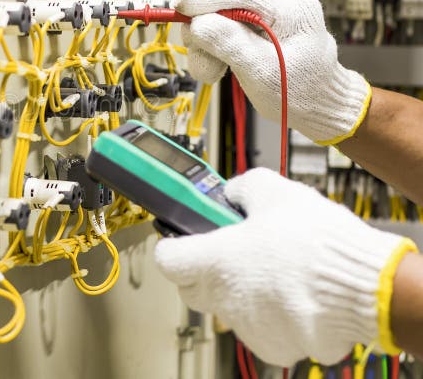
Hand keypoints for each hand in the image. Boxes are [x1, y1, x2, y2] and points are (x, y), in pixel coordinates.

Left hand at [153, 168, 415, 366]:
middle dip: (204, 267)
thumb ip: (242, 187)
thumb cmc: (319, 242)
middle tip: (230, 249)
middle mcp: (223, 297)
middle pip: (192, 286)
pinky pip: (259, 326)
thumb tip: (232, 192)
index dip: (173, 245)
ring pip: (228, 306)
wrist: (366, 287)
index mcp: (214, 260)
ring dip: (241, 289)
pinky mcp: (272, 345)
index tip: (181, 238)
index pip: (167, 259)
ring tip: (275, 268)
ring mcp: (247, 325)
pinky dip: (269, 312)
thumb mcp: (274, 191)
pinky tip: (292, 292)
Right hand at [175, 0, 369, 143]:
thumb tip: (197, 24)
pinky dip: (213, 43)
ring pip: (220, 9)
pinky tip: (218, 63)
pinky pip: (226, 23)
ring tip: (211, 68)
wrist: (319, 107)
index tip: (179, 10)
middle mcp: (282, 2)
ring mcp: (271, 11)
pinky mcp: (260, 23)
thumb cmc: (300, 95)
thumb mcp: (263, 74)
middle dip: (203, 21)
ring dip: (205, 38)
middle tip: (195, 49)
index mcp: (291, 9)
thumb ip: (230, 45)